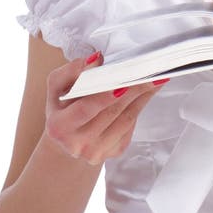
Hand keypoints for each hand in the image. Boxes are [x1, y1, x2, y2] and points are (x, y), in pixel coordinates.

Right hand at [44, 51, 168, 165]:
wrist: (68, 139)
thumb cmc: (63, 107)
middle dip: (132, 90)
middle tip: (149, 72)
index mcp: (60, 126)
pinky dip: (140, 105)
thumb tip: (96, 60)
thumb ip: (72, 71)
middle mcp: (78, 144)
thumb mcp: (57, 86)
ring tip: (155, 78)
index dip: (104, 96)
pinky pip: (131, 126)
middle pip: (111, 112)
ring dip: (142, 96)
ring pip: (126, 119)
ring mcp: (97, 151)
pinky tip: (148, 91)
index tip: (123, 83)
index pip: (85, 109)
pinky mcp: (114, 151)